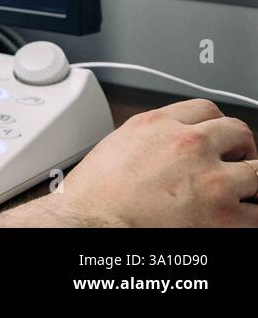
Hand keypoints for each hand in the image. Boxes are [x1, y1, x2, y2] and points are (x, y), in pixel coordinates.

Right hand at [33, 98, 257, 226]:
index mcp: (160, 124)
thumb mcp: (118, 143)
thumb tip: (169, 142)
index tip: (217, 138)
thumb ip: (152, 136)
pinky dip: (251, 215)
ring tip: (238, 193)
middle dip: (239, 148)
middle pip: (237, 132)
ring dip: (249, 181)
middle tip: (234, 163)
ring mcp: (211, 179)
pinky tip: (237, 218)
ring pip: (257, 171)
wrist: (90, 221)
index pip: (206, 109)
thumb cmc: (95, 193)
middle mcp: (189, 144)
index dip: (215, 126)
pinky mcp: (224, 215)